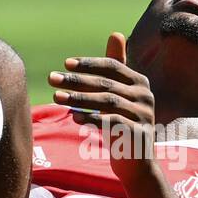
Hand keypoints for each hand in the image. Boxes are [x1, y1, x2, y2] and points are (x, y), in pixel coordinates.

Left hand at [49, 32, 157, 182]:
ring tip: (56, 97)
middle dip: (76, 81)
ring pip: (107, 102)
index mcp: (140, 82)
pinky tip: (74, 117)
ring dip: (79, 98)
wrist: (137, 164)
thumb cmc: (122, 125)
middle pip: (106, 84)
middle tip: (51, 79)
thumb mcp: (118, 95)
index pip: (112, 66)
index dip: (89, 64)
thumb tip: (116, 33)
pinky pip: (112, 123)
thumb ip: (117, 67)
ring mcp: (144, 115)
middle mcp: (145, 96)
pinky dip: (92, 119)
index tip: (65, 64)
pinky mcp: (139, 134)